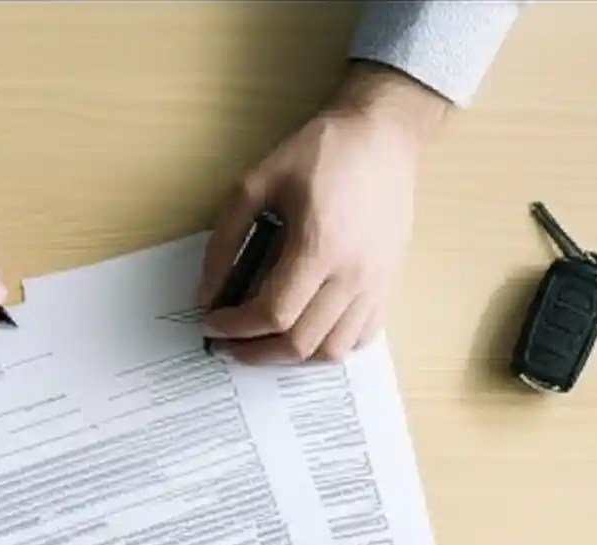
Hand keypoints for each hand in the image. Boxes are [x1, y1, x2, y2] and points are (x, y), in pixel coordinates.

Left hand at [198, 63, 448, 362]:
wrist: (381, 136)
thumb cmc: (320, 153)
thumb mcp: (256, 185)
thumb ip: (225, 241)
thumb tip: (207, 292)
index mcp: (320, 245)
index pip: (273, 313)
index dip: (234, 327)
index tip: (211, 323)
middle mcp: (354, 273)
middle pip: (300, 343)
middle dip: (254, 352)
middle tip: (226, 345)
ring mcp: (377, 283)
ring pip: (332, 351)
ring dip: (290, 357)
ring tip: (261, 344)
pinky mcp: (389, 284)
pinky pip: (360, 338)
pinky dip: (326, 347)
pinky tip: (302, 332)